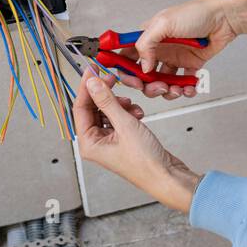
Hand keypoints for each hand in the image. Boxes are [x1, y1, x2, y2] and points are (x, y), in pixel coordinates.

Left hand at [73, 66, 201, 213]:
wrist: (166, 175)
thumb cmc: (145, 161)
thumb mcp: (125, 125)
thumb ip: (107, 101)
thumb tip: (93, 83)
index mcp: (88, 144)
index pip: (80, 108)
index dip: (86, 87)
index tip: (92, 70)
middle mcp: (95, 143)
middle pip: (93, 109)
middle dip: (106, 95)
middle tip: (113, 79)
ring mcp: (108, 141)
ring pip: (107, 112)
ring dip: (119, 104)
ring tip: (132, 106)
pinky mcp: (121, 139)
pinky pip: (118, 118)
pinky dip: (127, 112)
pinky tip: (138, 114)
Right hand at [111, 0, 246, 98]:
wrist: (224, 17)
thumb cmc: (195, 13)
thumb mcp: (164, 23)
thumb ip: (146, 44)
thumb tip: (143, 67)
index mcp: (148, 36)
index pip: (127, 56)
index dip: (125, 70)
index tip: (132, 81)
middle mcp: (159, 49)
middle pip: (144, 75)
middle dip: (148, 85)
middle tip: (157, 87)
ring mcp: (174, 58)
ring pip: (162, 82)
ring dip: (167, 91)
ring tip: (176, 90)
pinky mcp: (190, 65)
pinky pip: (183, 83)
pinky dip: (185, 90)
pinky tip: (189, 88)